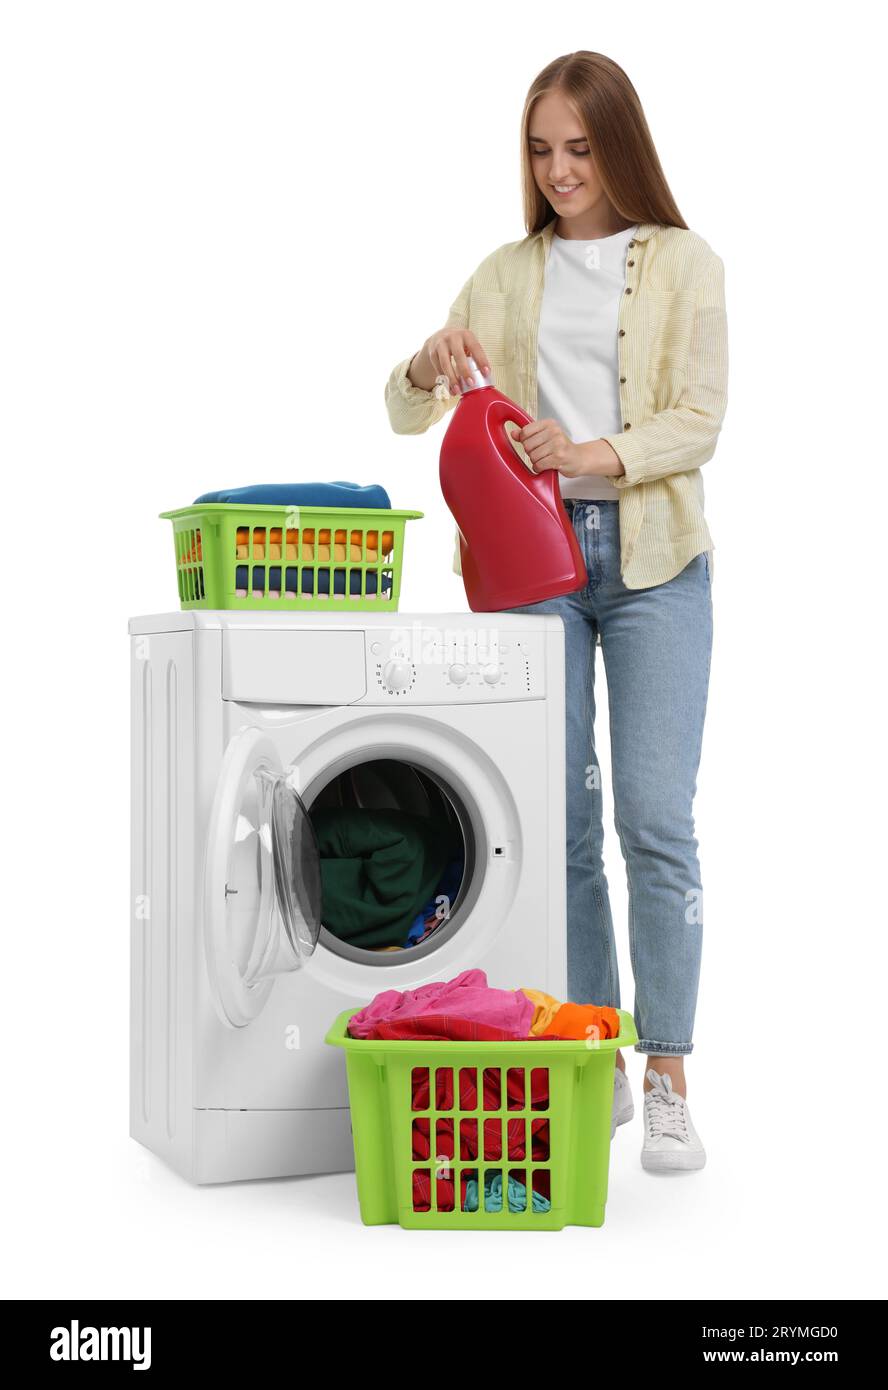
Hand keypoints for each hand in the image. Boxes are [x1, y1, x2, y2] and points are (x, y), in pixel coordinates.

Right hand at [410, 327, 490, 394]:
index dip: (481, 360)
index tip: (486, 373)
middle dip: (465, 371)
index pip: (475, 347)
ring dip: (452, 379)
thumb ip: (475, 356)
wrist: (439, 336)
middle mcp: (452, 337)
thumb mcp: (468, 343)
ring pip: (445, 364)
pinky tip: (450, 389)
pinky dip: (445, 380)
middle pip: (459, 355)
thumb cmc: (460, 343)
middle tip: (471, 383)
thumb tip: (484, 377)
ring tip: (458, 391)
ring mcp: (441, 345)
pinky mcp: (432, 353)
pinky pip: (439, 369)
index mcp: (466, 335)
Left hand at [510, 419, 624, 477]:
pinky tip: (546, 466)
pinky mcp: (559, 457)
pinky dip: (539, 468)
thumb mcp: (546, 436)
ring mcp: (558, 444)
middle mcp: (554, 432)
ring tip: (545, 459)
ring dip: (536, 461)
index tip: (533, 443)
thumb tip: (513, 433)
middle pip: (527, 445)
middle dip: (531, 452)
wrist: (580, 458)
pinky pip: (538, 465)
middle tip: (541, 453)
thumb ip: (528, 434)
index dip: (525, 440)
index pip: (525, 431)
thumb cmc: (562, 447)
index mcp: (550, 424)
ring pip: (532, 456)